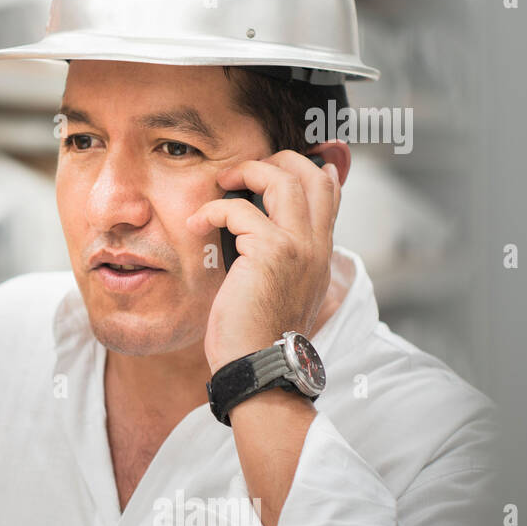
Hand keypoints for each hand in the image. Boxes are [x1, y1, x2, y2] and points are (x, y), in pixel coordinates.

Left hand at [185, 150, 339, 372]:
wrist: (258, 365)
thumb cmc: (256, 334)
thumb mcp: (278, 290)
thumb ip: (278, 258)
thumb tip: (253, 235)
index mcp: (320, 252)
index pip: (329, 192)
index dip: (306, 168)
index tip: (274, 164)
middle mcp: (317, 244)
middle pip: (311, 174)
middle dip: (275, 160)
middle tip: (240, 172)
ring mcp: (299, 246)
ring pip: (284, 179)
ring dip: (247, 172)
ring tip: (220, 184)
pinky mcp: (272, 251)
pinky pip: (239, 210)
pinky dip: (212, 210)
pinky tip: (197, 224)